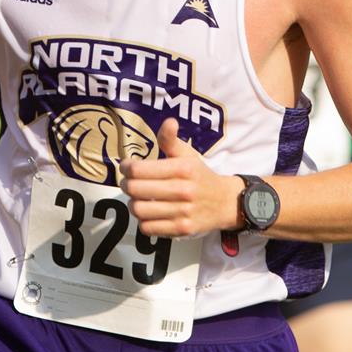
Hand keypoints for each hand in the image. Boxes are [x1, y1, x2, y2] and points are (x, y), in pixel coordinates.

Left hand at [122, 118, 241, 238]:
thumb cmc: (200, 177)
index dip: (127, 167)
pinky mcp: (181, 229)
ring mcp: (183, 212)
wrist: (225, 203)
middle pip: (135, 189)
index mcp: (183, 169)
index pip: (139, 169)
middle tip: (128, 182)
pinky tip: (149, 212)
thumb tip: (169, 121)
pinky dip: (143, 221)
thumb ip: (172, 140)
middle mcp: (183, 190)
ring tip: (138, 198)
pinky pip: (148, 228)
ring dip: (133, 203)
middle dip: (126, 184)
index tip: (127, 167)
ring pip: (139, 210)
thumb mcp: (188, 155)